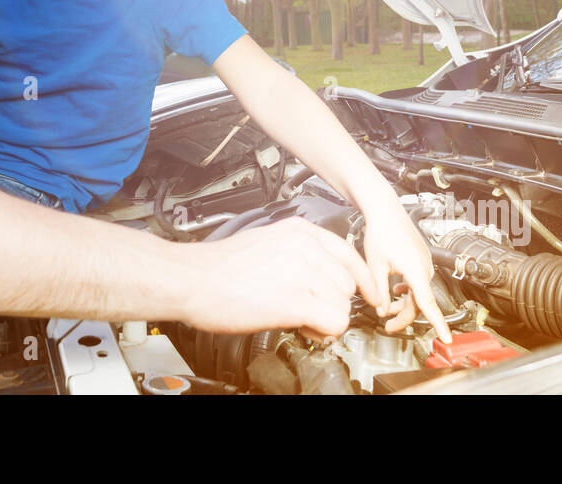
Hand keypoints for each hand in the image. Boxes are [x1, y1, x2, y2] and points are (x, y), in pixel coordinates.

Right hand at [181, 218, 383, 336]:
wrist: (192, 279)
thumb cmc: (220, 267)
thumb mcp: (267, 243)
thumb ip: (298, 255)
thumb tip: (319, 278)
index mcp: (299, 231)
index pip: (350, 255)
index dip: (362, 281)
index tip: (368, 296)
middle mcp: (305, 247)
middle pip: (349, 283)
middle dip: (333, 302)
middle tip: (307, 310)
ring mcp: (303, 271)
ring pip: (344, 305)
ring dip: (325, 318)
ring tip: (298, 318)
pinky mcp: (297, 299)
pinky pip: (335, 322)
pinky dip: (322, 331)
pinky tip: (301, 326)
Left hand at [361, 202, 452, 342]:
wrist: (386, 210)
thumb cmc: (381, 232)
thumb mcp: (375, 266)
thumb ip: (379, 292)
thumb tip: (381, 310)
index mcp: (415, 271)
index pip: (428, 304)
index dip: (438, 324)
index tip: (446, 338)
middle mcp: (424, 268)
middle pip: (419, 302)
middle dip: (403, 316)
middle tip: (387, 325)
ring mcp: (424, 262)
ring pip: (417, 292)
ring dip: (403, 302)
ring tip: (386, 307)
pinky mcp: (421, 258)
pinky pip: (417, 281)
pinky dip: (407, 289)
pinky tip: (395, 289)